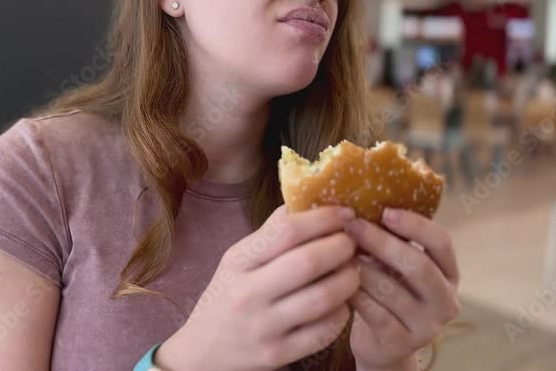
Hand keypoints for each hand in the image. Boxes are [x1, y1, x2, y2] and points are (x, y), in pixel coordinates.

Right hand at [156, 205, 360, 370]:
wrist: (202, 354)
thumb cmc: (226, 298)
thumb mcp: (236, 261)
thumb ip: (270, 234)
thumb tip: (305, 200)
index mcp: (238, 262)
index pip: (287, 231)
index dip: (323, 218)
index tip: (344, 212)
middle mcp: (248, 293)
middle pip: (309, 262)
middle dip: (342, 247)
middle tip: (353, 242)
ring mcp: (263, 327)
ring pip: (323, 298)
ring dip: (349, 279)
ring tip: (353, 270)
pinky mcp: (278, 355)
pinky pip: (324, 331)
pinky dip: (342, 313)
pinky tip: (342, 303)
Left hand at [344, 208, 459, 370]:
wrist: (382, 344)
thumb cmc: (388, 292)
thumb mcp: (397, 267)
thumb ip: (392, 241)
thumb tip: (360, 205)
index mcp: (449, 274)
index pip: (442, 243)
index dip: (415, 225)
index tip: (385, 211)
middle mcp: (446, 301)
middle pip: (418, 265)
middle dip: (382, 242)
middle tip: (353, 225)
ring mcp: (427, 326)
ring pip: (392, 290)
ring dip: (362, 268)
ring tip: (340, 253)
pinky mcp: (402, 344)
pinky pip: (375, 314)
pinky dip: (355, 294)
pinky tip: (339, 282)